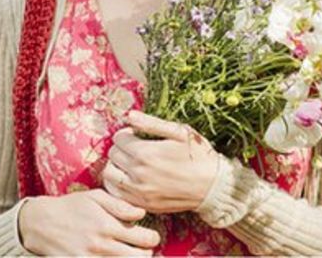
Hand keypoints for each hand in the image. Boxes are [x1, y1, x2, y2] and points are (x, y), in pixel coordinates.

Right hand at [18, 189, 159, 255]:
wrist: (41, 224)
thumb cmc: (71, 207)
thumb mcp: (95, 197)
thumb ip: (119, 205)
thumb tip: (141, 212)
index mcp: (107, 226)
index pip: (145, 239)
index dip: (152, 238)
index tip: (151, 236)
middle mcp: (101, 246)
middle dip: (147, 254)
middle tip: (144, 249)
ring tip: (130, 253)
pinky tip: (113, 257)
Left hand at [101, 110, 221, 213]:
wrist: (212, 186)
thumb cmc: (197, 155)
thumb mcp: (179, 132)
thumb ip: (151, 123)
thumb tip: (129, 115)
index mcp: (146, 153)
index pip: (118, 138)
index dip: (127, 134)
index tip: (137, 136)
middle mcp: (138, 174)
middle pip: (112, 155)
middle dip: (122, 148)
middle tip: (135, 148)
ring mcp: (139, 192)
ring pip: (109, 175)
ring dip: (116, 166)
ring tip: (130, 164)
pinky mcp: (142, 204)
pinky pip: (116, 194)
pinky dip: (118, 185)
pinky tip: (129, 179)